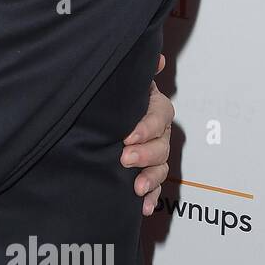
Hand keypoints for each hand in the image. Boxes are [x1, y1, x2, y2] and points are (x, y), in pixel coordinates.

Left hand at [121, 53, 172, 215]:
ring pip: (161, 166)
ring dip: (151, 178)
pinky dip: (152, 198)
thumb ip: (138, 74)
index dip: (146, 127)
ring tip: (137, 187)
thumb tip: (154, 58)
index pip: (160, 116)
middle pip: (163, 144)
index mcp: (154, 108)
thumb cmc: (116, 99)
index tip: (128, 136)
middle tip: (124, 158)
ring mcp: (155, 153)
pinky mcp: (147, 172)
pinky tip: (144, 207)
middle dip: (145, 154)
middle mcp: (158, 132)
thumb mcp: (125, 84)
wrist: (101, 120)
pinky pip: (155, 186)